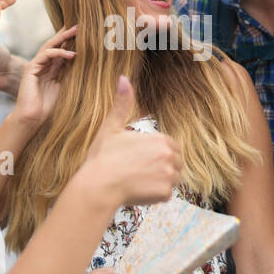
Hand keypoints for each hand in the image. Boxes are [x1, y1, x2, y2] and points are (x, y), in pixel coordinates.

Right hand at [9, 25, 77, 127]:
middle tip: (81, 25)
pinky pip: (45, 55)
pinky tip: (71, 54)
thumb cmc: (49, 107)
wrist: (33, 118)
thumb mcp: (65, 86)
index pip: (62, 50)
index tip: (86, 33)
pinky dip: (58, 53)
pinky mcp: (31, 68)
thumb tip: (89, 64)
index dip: (72, 41)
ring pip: (50, 46)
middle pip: (56, 44)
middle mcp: (43, 64)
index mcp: (51, 68)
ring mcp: (36, 65)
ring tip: (77, 32)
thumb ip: (71, 74)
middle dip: (68, 34)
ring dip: (64, 38)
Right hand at [80, 75, 181, 207]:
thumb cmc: (102, 158)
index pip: (171, 146)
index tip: (140, 158)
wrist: (98, 187)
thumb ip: (122, 104)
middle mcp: (169, 156)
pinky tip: (138, 191)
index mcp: (160, 139)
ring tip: (137, 180)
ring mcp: (168, 176)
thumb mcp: (111, 127)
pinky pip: (165, 194)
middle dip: (161, 167)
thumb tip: (123, 78)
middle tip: (138, 171)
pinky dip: (154, 195)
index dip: (157, 153)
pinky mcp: (164, 193)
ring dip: (159, 181)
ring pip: (172, 179)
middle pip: (175, 162)